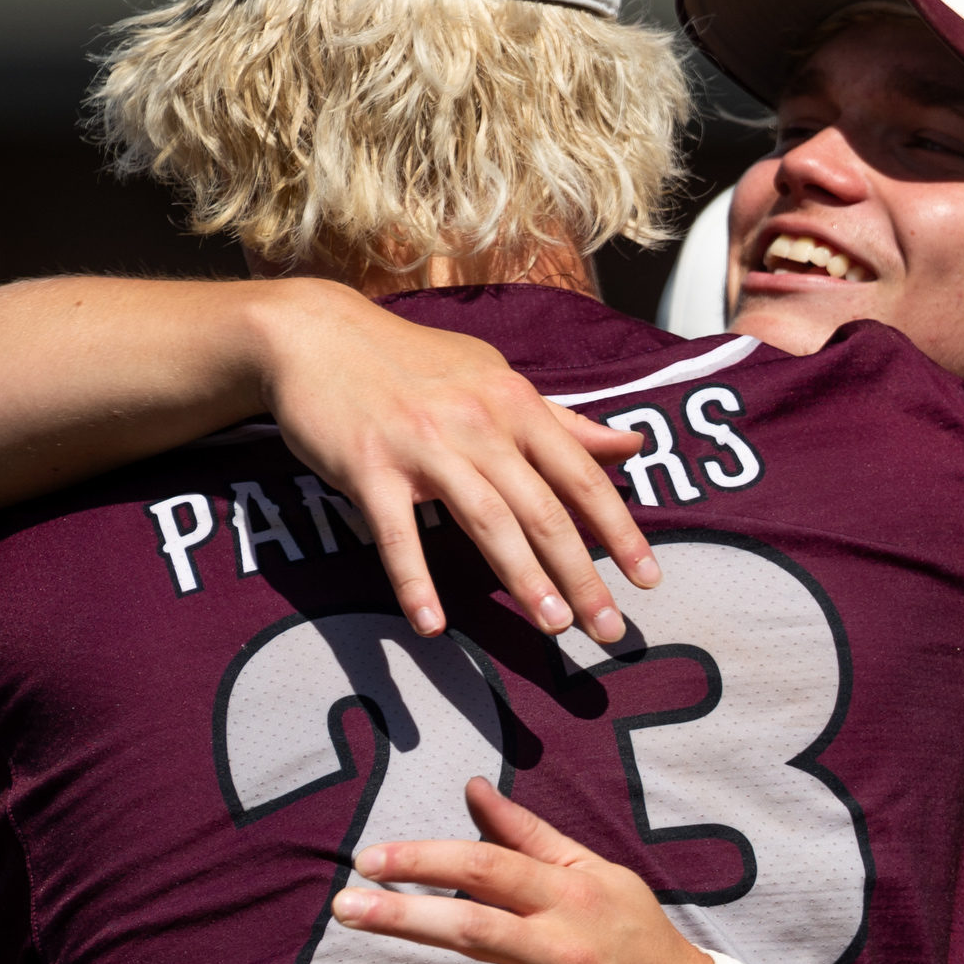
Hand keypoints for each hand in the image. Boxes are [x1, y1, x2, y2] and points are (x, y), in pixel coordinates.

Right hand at [251, 282, 659, 641]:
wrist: (315, 333)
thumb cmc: (417, 363)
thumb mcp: (496, 379)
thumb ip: (563, 422)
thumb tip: (632, 445)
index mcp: (516, 404)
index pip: (582, 476)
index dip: (619, 530)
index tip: (648, 579)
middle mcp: (479, 425)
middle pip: (542, 509)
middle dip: (582, 573)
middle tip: (609, 630)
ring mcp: (423, 446)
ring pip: (486, 521)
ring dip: (524, 578)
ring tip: (554, 627)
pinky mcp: (368, 467)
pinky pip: (396, 533)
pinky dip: (414, 580)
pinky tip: (432, 625)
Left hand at [328, 779, 718, 963]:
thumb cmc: (636, 943)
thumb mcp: (597, 879)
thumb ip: (529, 838)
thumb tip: (473, 788)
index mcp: (572, 901)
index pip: (488, 868)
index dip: (425, 860)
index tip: (368, 861)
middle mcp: (566, 955)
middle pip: (473, 929)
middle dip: (403, 917)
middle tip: (343, 909)